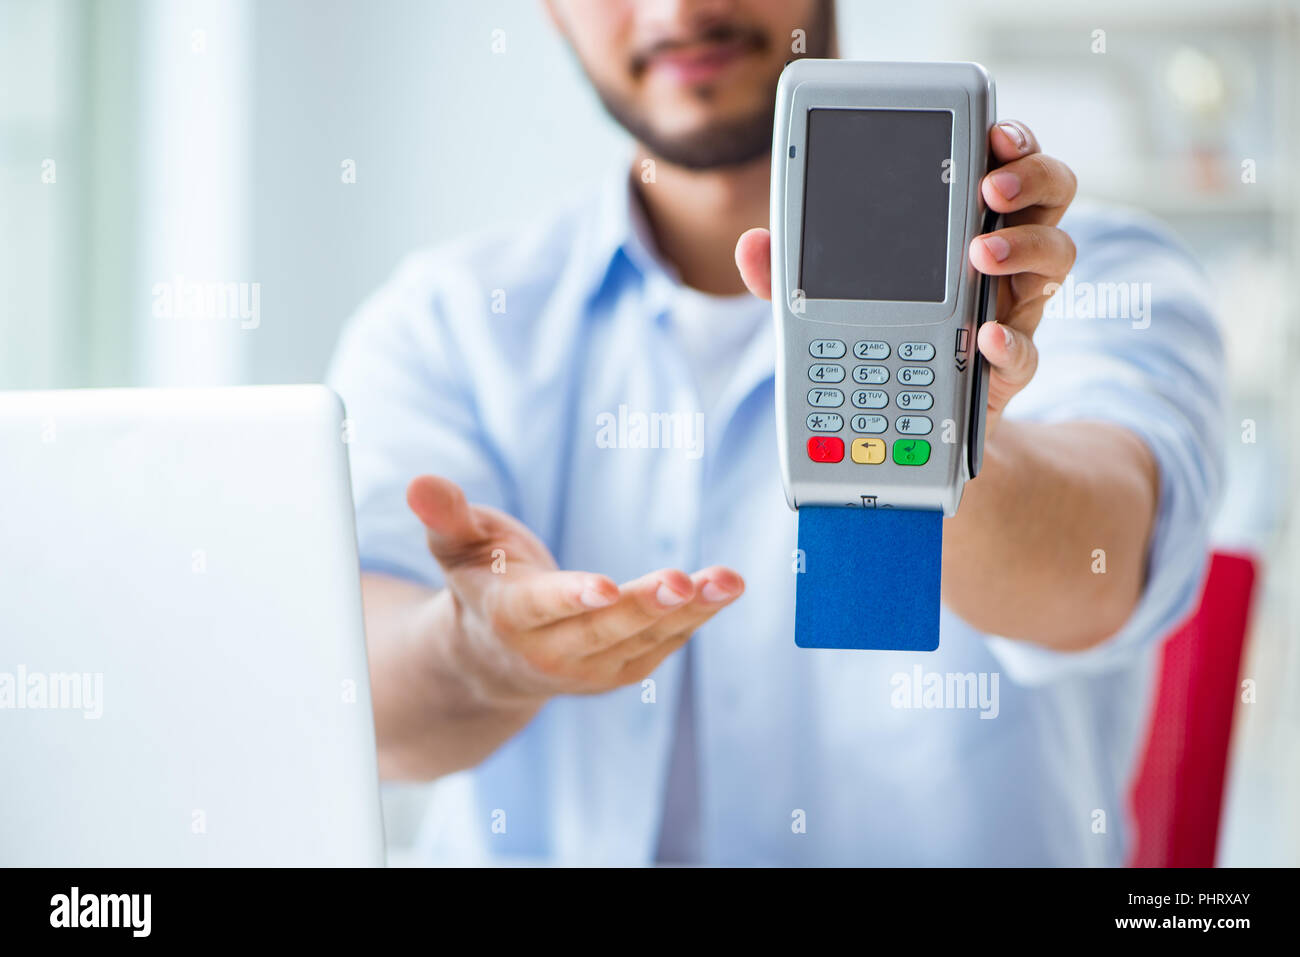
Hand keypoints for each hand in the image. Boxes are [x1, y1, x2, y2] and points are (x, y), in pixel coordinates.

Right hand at [405, 475, 743, 705]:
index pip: (542, 608)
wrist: (492, 657)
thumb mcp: (457, 546)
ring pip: (644, 639)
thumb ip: (445, 516)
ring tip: (727, 580)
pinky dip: (695, 618)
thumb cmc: (482, 582)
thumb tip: (419, 484)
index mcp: (507, 616)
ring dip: (690, 610)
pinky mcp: (622, 672)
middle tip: (686, 578)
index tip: (605, 587)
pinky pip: (663, 645)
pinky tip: (722, 588)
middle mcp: (549, 652)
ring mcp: (590, 669)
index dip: (572, 598)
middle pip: (604, 628)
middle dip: (647, 604)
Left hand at [735, 119, 1076, 437]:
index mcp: (965, 223)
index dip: (1011, 141)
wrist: (909, 424)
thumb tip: (752, 244)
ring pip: (1059, 258)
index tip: (993, 132)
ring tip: (982, 254)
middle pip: (1052, 194)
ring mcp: (1013, 308)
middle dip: (1031, 177)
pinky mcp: (1007, 366)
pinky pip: (1029, 348)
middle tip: (991, 187)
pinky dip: (1011, 343)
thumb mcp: (826, 300)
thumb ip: (793, 272)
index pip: (1003, 165)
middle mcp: (1003, 256)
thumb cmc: (877, 340)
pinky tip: (986, 337)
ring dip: (1027, 247)